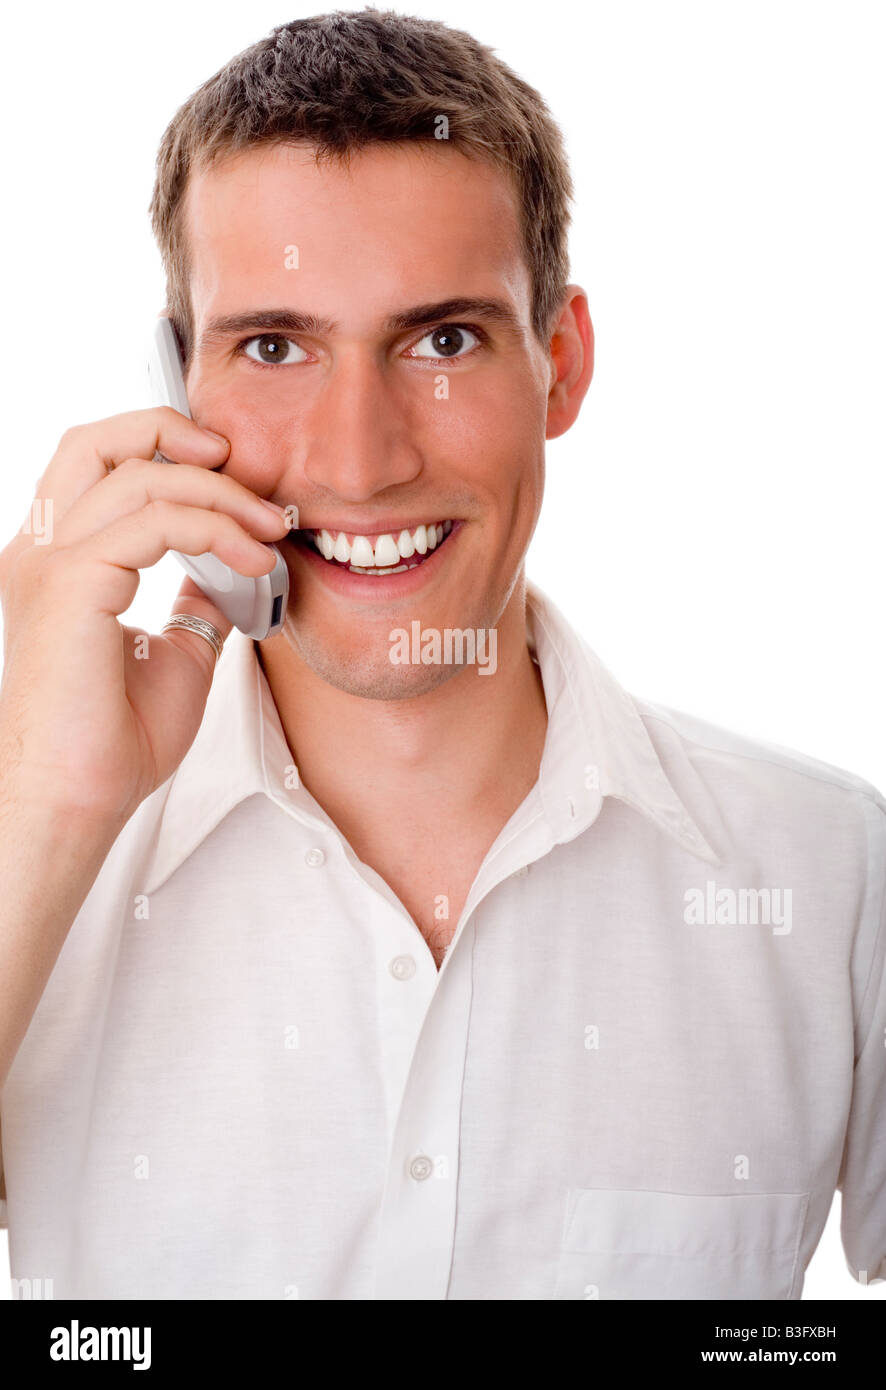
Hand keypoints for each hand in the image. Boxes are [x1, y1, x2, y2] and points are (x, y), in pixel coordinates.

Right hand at [0, 407, 290, 821]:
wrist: (80, 798)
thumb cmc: (113, 743)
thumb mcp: (177, 654)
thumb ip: (197, 602)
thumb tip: (230, 572)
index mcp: (59, 562)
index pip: (97, 464)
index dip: (163, 448)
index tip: (233, 477)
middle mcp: (42, 551)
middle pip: (96, 440)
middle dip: (175, 434)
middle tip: (244, 468)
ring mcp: (49, 563)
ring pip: (139, 476)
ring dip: (220, 495)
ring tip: (270, 531)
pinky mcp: (70, 584)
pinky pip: (153, 520)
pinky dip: (216, 529)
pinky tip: (254, 561)